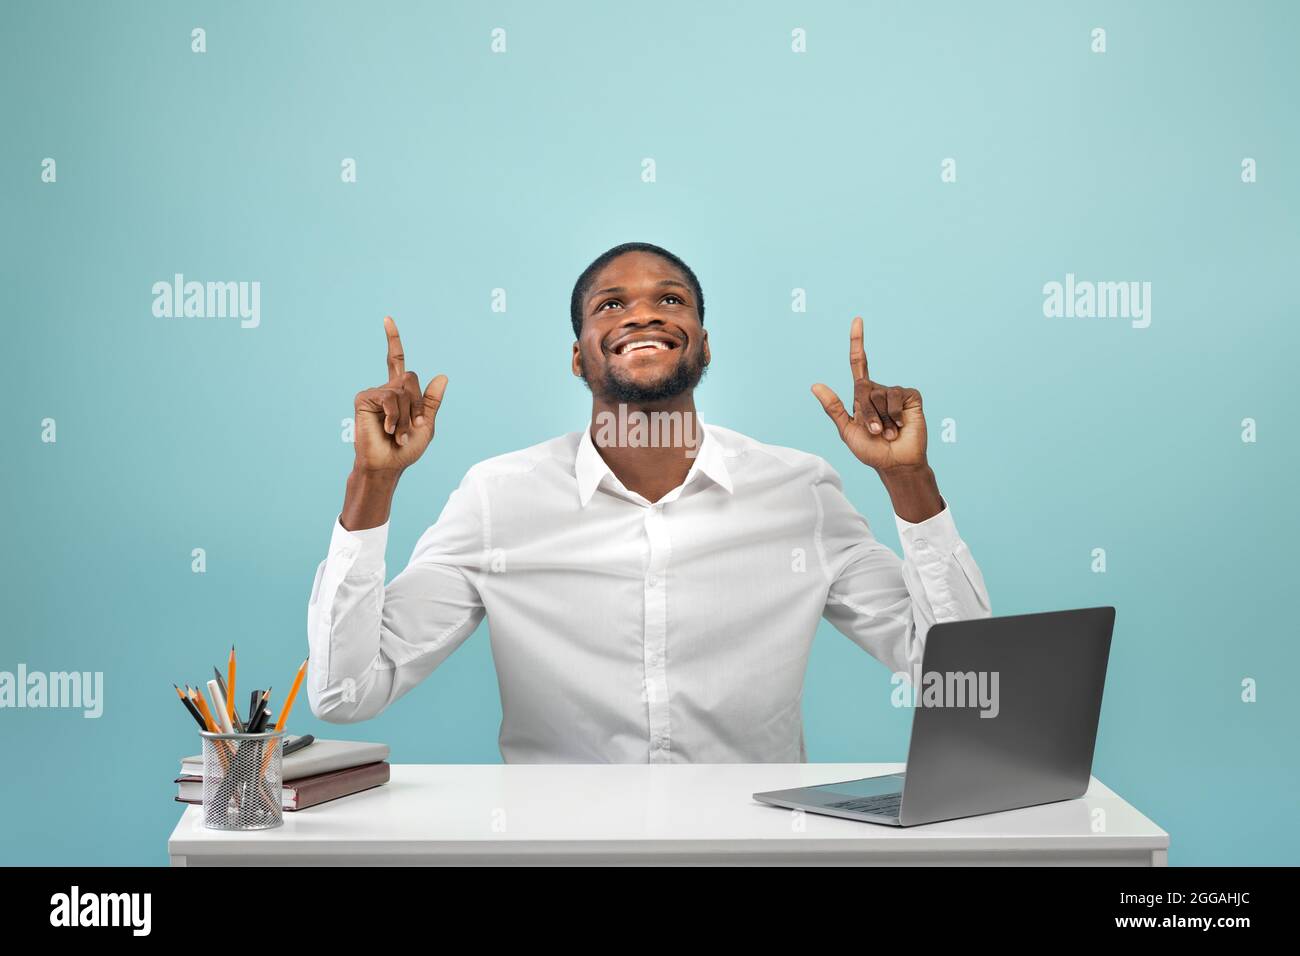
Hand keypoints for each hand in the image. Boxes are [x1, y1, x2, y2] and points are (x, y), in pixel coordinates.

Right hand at [352, 316, 447, 475]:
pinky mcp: (363, 398)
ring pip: (403, 390)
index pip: (396, 361)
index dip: (392, 340)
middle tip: (411, 427)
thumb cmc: (406, 449)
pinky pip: (389, 397)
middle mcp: (385, 389)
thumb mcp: (426, 425)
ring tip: (398, 433)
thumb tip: (442, 376)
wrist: (387, 464)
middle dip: (417, 405)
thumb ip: (432, 401)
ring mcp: (374, 392)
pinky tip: (388, 429)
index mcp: (400, 393)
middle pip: (411, 378)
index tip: (387, 319)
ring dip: (406, 416)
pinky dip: (394, 416)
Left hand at [812, 316, 927, 473]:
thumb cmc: (871, 451)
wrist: (895, 464)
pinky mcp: (911, 397)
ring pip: (879, 394)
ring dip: (880, 418)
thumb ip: (833, 408)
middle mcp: (879, 390)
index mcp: (863, 397)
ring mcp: (896, 393)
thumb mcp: (847, 430)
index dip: (858, 342)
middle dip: (865, 413)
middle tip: (873, 431)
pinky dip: (893, 415)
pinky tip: (899, 426)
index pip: (859, 364)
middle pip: (863, 387)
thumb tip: (815, 385)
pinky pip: (896, 396)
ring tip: (887, 431)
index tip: (858, 320)